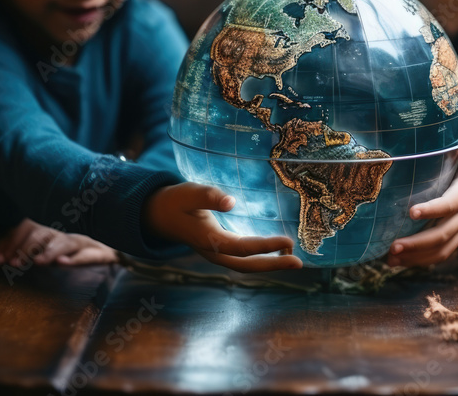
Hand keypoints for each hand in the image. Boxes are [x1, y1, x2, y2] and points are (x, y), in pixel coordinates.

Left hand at [0, 218, 118, 266]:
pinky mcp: (99, 254)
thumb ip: (27, 252)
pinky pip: (86, 255)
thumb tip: (0, 258)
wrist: (112, 253)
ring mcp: (81, 242)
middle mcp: (64, 234)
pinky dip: (73, 259)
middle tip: (14, 265)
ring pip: (64, 243)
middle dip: (26, 247)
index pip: (27, 227)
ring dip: (48, 252)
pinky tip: (62, 263)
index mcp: (50, 232)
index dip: (10, 241)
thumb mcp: (47, 252)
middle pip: (43, 233)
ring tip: (37, 263)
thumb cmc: (73, 253)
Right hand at [143, 182, 303, 272]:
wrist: (158, 215)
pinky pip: (244, 259)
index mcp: (208, 240)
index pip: (243, 248)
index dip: (266, 246)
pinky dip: (262, 258)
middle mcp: (214, 252)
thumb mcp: (189, 193)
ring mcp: (217, 254)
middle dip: (274, 265)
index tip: (287, 241)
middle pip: (248, 265)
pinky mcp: (221, 250)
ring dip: (270, 264)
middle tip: (298, 262)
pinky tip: (277, 252)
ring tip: (293, 259)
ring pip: (247, 265)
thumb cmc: (176, 201)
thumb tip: (231, 201)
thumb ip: (209, 196)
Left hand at [387, 141, 457, 266]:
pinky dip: (422, 260)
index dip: (432, 210)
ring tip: (390, 260)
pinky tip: (401, 262)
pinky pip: (444, 253)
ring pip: (443, 250)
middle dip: (417, 244)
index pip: (450, 204)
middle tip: (392, 247)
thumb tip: (430, 138)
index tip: (411, 212)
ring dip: (416, 258)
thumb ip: (457, 147)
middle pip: (443, 235)